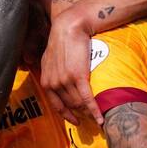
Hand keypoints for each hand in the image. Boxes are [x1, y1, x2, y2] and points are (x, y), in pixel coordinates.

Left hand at [40, 10, 102, 124]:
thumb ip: (49, 72)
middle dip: (81, 111)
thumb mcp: (49, 58)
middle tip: (92, 114)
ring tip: (98, 113)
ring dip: (89, 110)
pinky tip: (100, 119)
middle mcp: (54, 83)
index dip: (67, 115)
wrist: (70, 27)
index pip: (57, 105)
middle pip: (70, 105)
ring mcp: (65, 81)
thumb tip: (51, 81)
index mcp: (46, 81)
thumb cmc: (62, 41)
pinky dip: (94, 111)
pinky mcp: (78, 77)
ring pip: (79, 103)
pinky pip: (87, 99)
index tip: (75, 120)